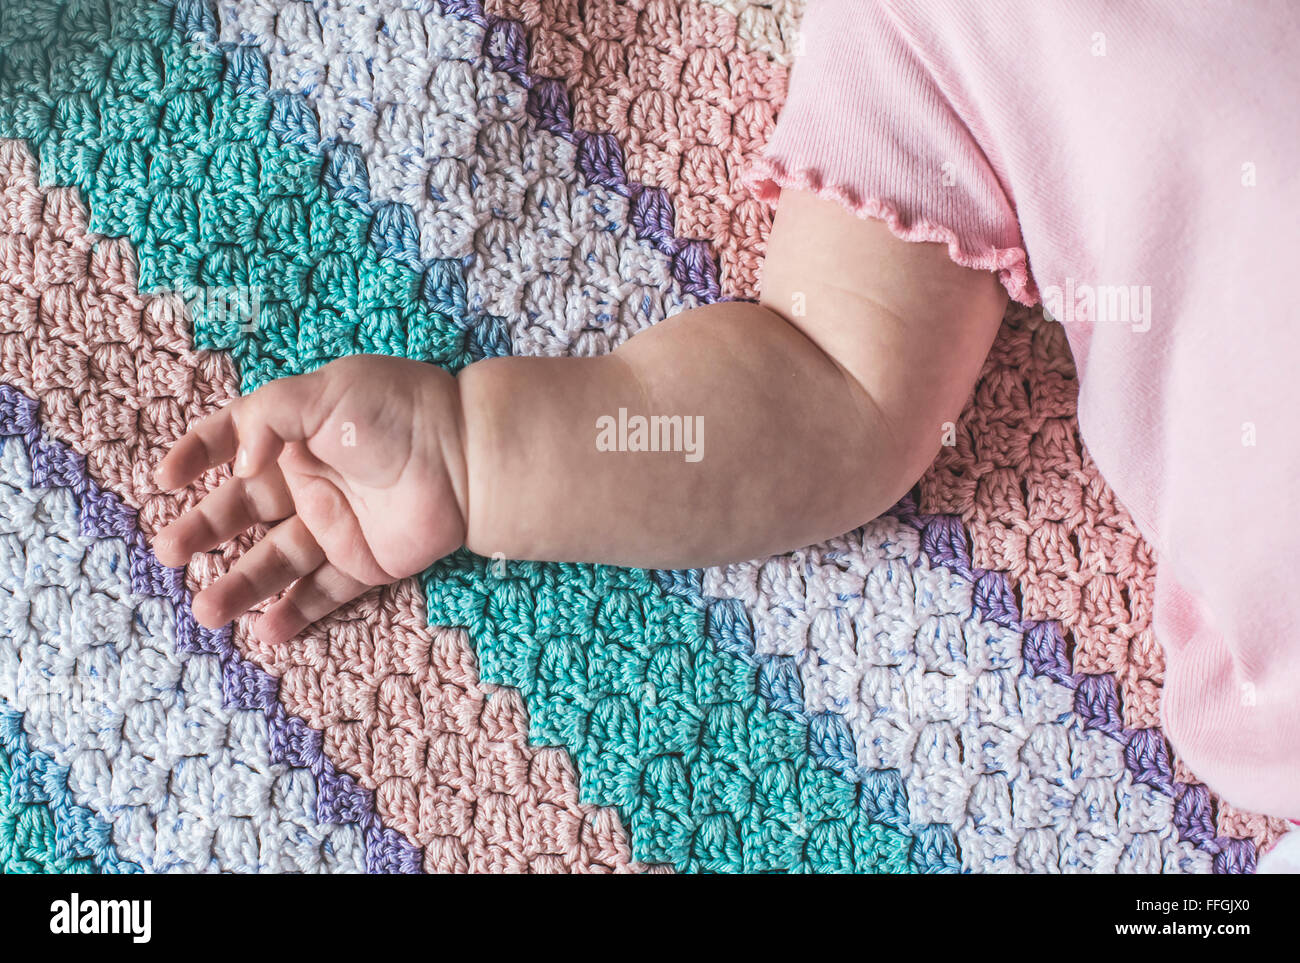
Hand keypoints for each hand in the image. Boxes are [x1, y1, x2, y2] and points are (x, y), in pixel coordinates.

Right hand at [152, 354, 468, 644]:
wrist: (469, 456)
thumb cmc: (398, 411)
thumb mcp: (325, 392)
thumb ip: (266, 418)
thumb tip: (236, 466)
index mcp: (297, 432)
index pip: (234, 441)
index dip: (197, 455)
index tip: (165, 478)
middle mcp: (312, 479)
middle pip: (244, 510)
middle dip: (204, 531)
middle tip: (169, 553)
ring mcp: (339, 524)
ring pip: (276, 560)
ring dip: (240, 586)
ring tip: (205, 612)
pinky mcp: (367, 562)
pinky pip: (325, 592)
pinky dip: (295, 614)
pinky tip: (265, 631)